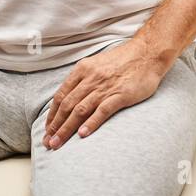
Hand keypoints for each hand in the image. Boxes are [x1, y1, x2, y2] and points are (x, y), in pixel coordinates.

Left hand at [42, 38, 167, 148]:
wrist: (148, 52)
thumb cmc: (124, 60)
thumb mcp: (97, 63)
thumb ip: (83, 78)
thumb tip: (70, 96)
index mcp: (83, 70)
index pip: (61, 96)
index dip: (52, 115)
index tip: (47, 129)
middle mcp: (91, 78)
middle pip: (67, 106)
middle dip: (55, 126)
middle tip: (48, 142)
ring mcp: (105, 87)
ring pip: (80, 110)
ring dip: (66, 129)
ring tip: (57, 143)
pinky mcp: (121, 95)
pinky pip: (102, 111)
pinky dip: (91, 123)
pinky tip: (82, 134)